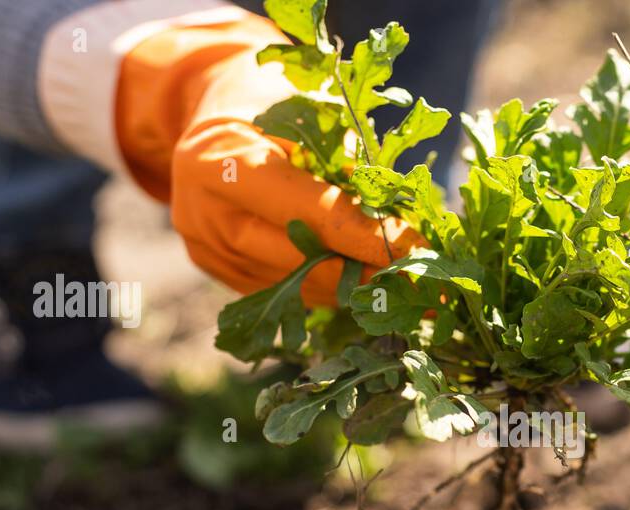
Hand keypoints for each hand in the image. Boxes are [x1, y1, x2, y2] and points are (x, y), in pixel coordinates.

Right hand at [115, 14, 421, 302]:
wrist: (203, 110)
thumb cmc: (267, 97)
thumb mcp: (308, 107)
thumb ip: (348, 159)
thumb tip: (403, 215)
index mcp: (220, 163)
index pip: (311, 213)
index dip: (371, 238)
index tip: (421, 252)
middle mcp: (206, 216)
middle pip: (304, 261)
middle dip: (371, 272)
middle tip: (427, 283)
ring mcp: (211, 252)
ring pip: (300, 285)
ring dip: (358, 286)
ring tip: (410, 286)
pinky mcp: (223, 273)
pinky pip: (289, 292)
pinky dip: (333, 285)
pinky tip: (372, 283)